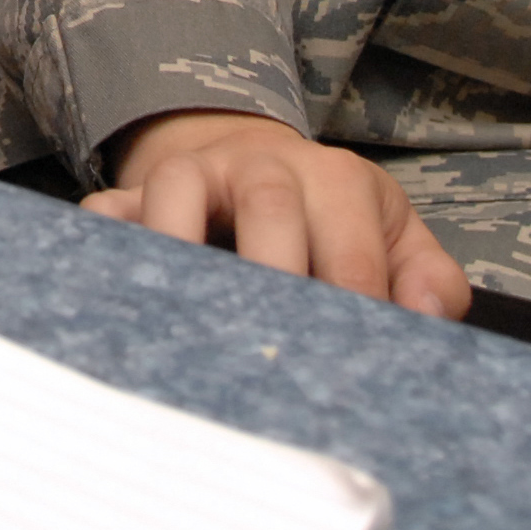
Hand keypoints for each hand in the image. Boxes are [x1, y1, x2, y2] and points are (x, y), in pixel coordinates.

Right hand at [84, 109, 471, 319]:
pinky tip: (107, 295)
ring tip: (187, 323)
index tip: (353, 367)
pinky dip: (103, 242)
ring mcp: (193, 173)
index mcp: (334, 180)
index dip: (354, 303)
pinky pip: (108, 209)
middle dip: (275, 274)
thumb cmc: (331, 219)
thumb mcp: (394, 236)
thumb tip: (424, 317)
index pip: (349, 243)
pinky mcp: (136, 194)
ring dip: (181, 245)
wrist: (255, 162)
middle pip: (268, 203)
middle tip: (275, 349)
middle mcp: (261, 165)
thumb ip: (427, 280)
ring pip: (178, 188)